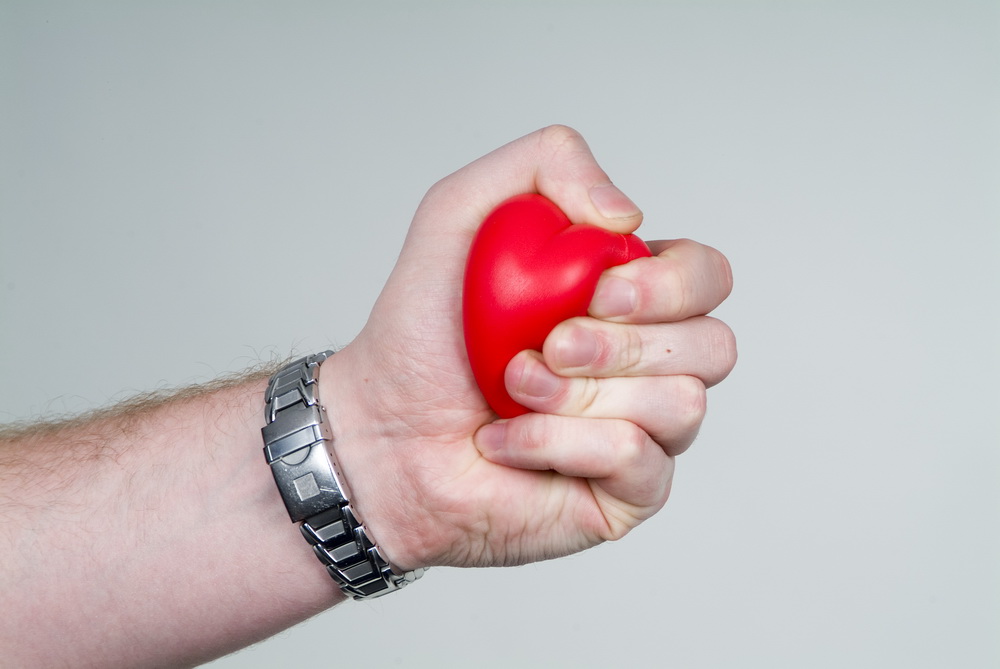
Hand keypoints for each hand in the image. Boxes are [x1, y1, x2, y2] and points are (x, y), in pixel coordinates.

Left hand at [320, 126, 735, 569]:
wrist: (381, 432)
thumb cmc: (421, 334)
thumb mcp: (461, 214)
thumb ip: (546, 164)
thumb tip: (630, 216)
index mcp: (628, 299)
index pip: (708, 277)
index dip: (672, 284)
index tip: (600, 290)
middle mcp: (648, 364)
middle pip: (712, 345)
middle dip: (619, 345)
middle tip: (545, 346)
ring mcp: (645, 430)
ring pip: (685, 405)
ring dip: (579, 396)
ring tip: (515, 391)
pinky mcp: (627, 493)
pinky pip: (641, 460)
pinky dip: (559, 444)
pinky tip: (510, 441)